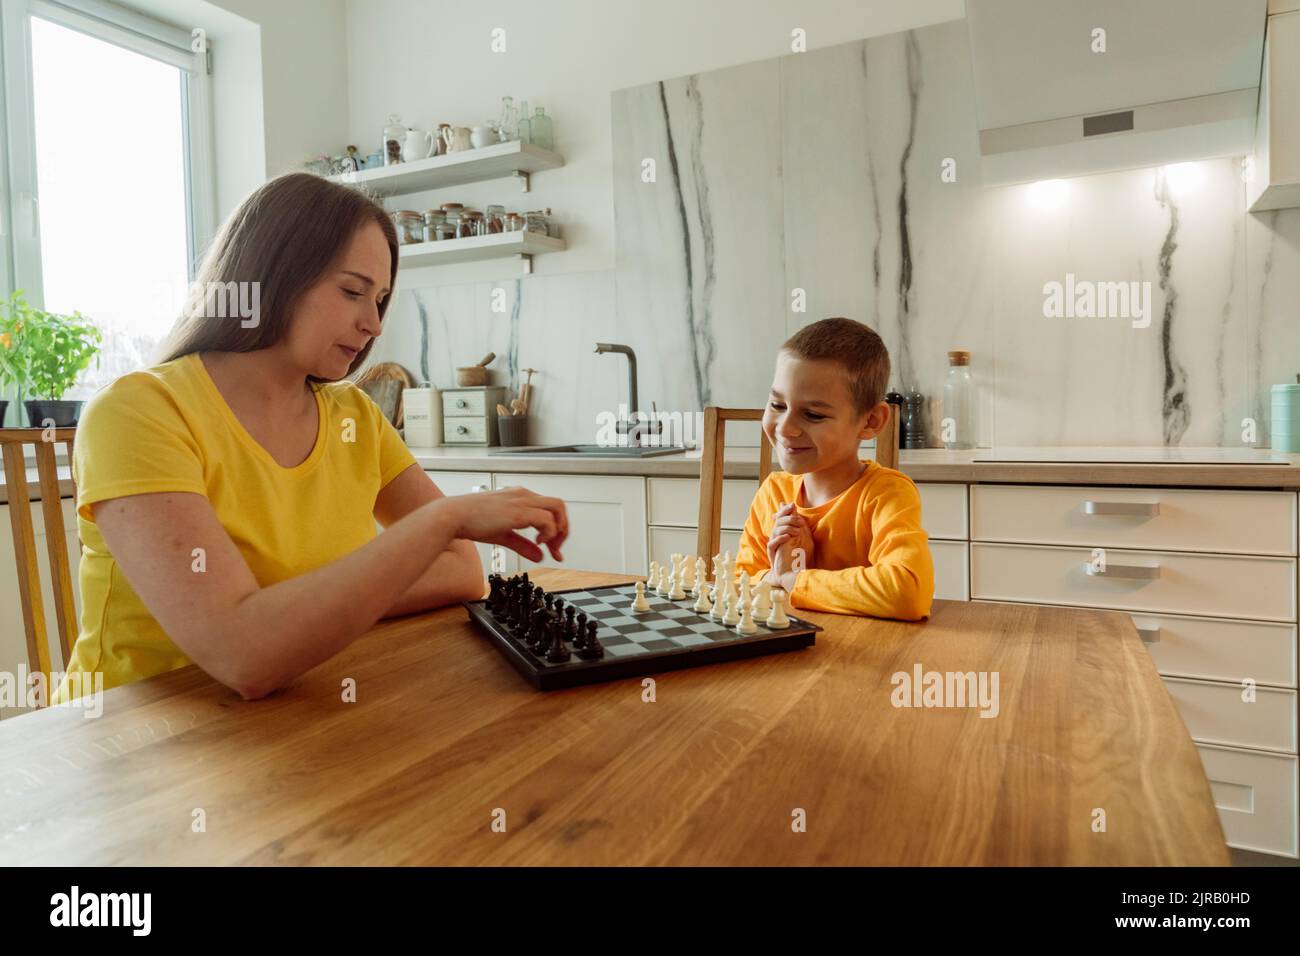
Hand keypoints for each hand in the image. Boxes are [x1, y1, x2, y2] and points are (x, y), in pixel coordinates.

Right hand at [432, 487, 568, 562]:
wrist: (453, 516)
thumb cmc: (472, 522)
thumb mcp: (504, 535)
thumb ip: (523, 545)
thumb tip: (539, 556)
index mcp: (520, 497)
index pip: (550, 508)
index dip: (557, 530)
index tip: (553, 550)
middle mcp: (524, 496)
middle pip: (559, 506)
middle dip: (563, 529)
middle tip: (556, 549)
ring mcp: (522, 501)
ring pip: (557, 508)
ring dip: (559, 530)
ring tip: (549, 546)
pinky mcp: (518, 512)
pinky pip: (546, 519)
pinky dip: (548, 533)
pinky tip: (538, 543)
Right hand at [766, 502, 812, 577]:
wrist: (798, 573)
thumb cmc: (801, 556)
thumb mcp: (803, 536)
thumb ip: (799, 522)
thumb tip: (794, 507)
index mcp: (783, 531)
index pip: (781, 516)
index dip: (784, 510)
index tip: (792, 504)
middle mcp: (777, 536)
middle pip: (777, 521)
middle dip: (787, 517)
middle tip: (798, 519)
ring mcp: (774, 544)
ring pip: (775, 530)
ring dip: (787, 528)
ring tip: (797, 531)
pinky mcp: (772, 553)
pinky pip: (772, 543)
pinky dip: (780, 538)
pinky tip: (788, 537)